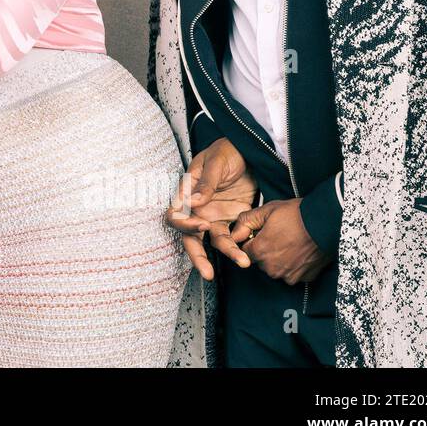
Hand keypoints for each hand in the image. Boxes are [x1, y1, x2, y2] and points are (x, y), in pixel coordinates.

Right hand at [167, 137, 258, 279]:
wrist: (250, 151)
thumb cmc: (226, 151)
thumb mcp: (215, 162)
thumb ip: (206, 182)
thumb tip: (194, 201)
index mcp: (187, 194)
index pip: (176, 216)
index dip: (185, 225)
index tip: (202, 226)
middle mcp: (198, 209)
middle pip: (191, 237)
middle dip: (198, 257)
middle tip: (207, 273)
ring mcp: (215, 216)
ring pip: (214, 242)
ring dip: (226, 254)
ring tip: (243, 262)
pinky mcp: (233, 220)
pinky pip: (233, 238)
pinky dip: (239, 247)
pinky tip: (249, 254)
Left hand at [232, 198, 331, 284]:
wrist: (326, 223)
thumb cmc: (297, 215)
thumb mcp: (267, 210)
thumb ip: (246, 221)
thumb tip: (235, 234)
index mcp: (260, 251)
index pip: (245, 251)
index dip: (253, 241)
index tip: (263, 233)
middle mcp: (272, 268)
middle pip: (260, 261)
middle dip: (265, 250)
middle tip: (279, 235)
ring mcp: (288, 275)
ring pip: (275, 268)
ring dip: (279, 259)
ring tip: (291, 242)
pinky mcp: (303, 278)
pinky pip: (291, 273)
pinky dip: (294, 265)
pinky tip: (300, 251)